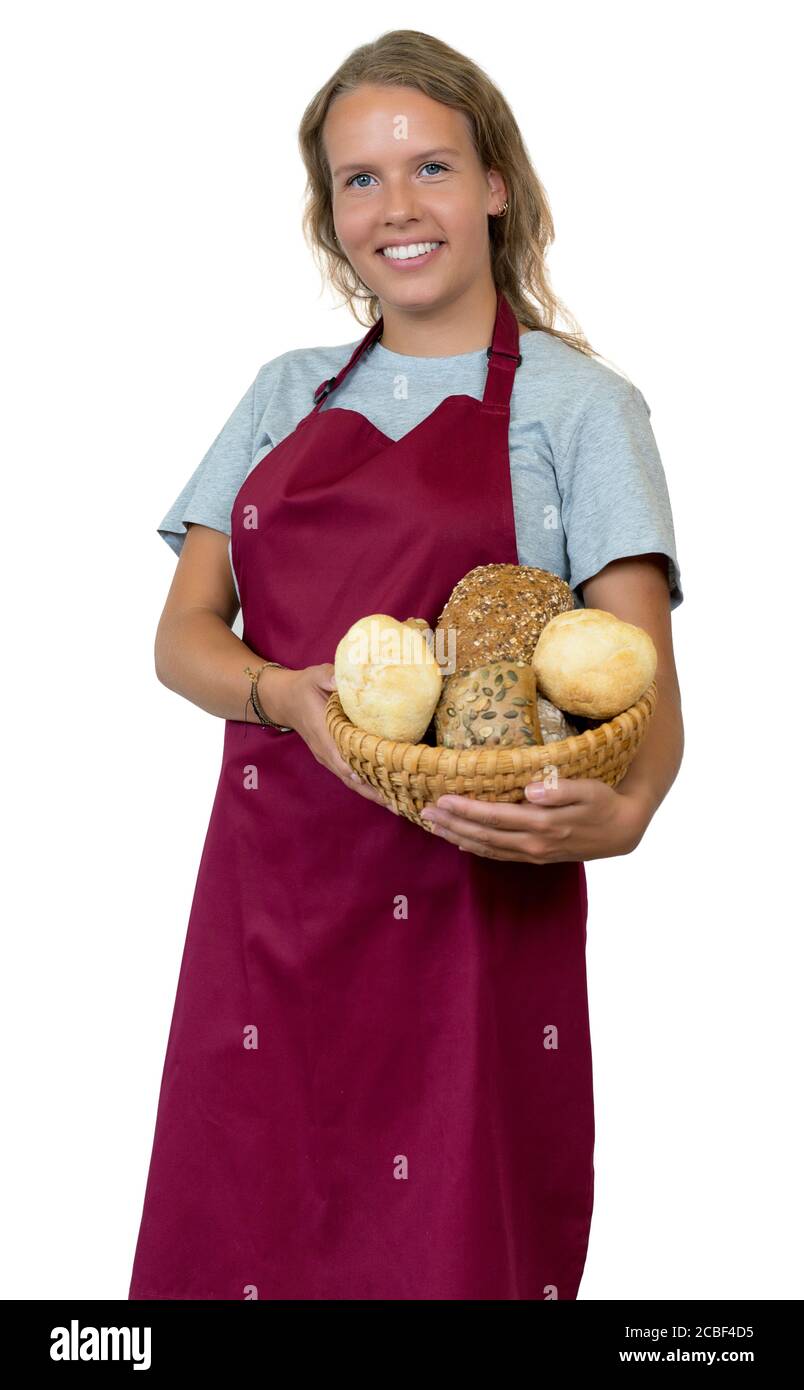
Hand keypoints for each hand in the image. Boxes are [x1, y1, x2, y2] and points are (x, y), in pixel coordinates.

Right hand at [277, 663, 386, 808]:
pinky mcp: (333, 757)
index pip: (339, 757)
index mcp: (322, 732)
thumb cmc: (304, 687)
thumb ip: (328, 677)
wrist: (286, 699)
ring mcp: (328, 756)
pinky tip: (386, 790)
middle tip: (398, 803)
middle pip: (349, 776)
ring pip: (351, 779)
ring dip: (372, 792)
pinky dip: (367, 784)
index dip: (357, 770)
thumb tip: (340, 680)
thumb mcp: (314, 676)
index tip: (376, 781)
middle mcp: (325, 750)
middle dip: (372, 790)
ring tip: (398, 803)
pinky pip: (350, 774)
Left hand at [420, 776, 649, 862]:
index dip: (466, 809)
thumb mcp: (589, 790)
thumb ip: (560, 790)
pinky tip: (462, 843)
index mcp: (542, 825)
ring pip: (488, 847)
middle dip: (453, 824)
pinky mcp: (536, 857)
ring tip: (434, 826)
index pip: (494, 817)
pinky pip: (500, 855)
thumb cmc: (604, 802)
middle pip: (484, 835)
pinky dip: (478, 850)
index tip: (443, 799)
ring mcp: (533, 854)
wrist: (622, 831)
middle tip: (425, 812)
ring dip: (459, 837)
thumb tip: (530, 791)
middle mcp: (534, 844)